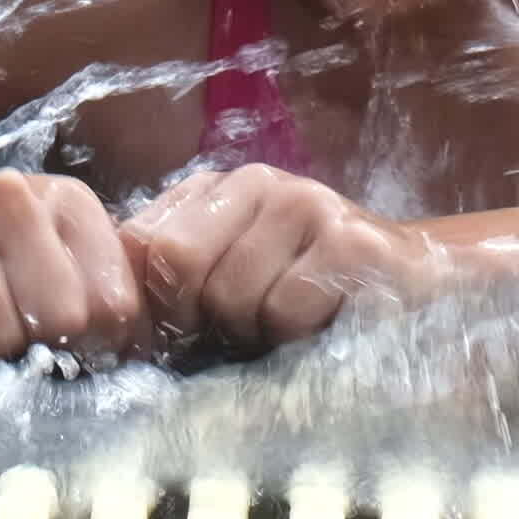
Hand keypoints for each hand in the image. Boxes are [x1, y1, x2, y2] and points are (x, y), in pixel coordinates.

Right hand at [0, 171, 140, 369]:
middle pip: (62, 319)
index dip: (90, 343)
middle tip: (2, 335)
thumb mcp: (49, 284)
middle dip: (34, 348)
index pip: (114, 304)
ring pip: (0, 334)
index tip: (57, 340)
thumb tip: (136, 347)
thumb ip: (102, 306)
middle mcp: (8, 191)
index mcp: (62, 198)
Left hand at [121, 163, 440, 353]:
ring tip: (285, 325)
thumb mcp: (229, 277)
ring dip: (253, 333)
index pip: (139, 240)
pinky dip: (294, 337)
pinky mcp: (348, 239)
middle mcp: (257, 181)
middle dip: (200, 318)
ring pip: (230, 295)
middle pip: (177, 263)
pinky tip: (320, 323)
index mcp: (216, 188)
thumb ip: (170, 281)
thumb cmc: (305, 295)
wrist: (411, 286)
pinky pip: (282, 310)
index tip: (174, 335)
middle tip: (237, 332)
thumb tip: (107, 319)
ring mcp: (306, 203)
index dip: (147, 302)